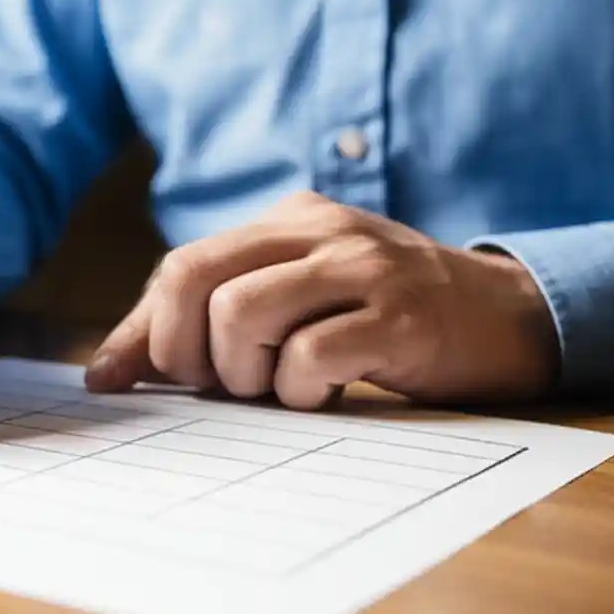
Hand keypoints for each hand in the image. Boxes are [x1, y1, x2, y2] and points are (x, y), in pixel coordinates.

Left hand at [85, 192, 558, 407]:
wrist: (508, 315)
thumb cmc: (386, 315)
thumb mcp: (298, 300)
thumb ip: (208, 323)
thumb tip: (105, 374)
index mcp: (286, 222)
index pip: (179, 265)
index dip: (143, 330)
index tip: (125, 382)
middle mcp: (318, 231)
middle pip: (194, 277)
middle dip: (181, 349)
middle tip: (218, 384)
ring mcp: (362, 269)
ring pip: (241, 312)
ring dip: (241, 373)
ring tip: (276, 387)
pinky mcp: (399, 318)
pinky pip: (309, 356)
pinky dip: (299, 390)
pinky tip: (324, 391)